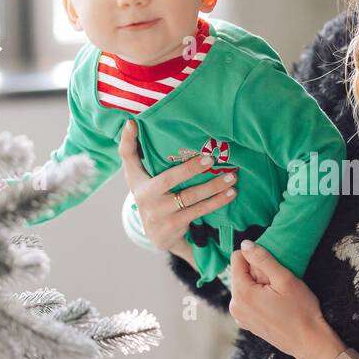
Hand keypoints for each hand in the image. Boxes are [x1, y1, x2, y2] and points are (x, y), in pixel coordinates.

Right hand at [118, 120, 236, 253]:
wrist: (158, 236)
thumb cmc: (153, 196)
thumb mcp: (142, 178)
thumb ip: (136, 153)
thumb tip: (131, 122)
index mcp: (137, 180)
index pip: (127, 156)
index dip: (127, 140)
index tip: (132, 123)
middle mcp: (144, 197)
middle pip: (168, 179)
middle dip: (190, 168)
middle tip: (212, 158)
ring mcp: (158, 213)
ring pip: (189, 197)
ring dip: (212, 186)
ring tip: (231, 177)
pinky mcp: (173, 226)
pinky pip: (198, 211)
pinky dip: (216, 202)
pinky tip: (230, 194)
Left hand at [229, 241, 346, 358]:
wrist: (309, 342)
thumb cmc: (301, 311)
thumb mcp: (285, 279)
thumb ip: (263, 259)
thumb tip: (245, 244)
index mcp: (242, 293)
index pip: (237, 258)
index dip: (256, 257)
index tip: (273, 269)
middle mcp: (235, 305)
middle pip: (241, 272)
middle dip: (258, 272)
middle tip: (278, 285)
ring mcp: (239, 316)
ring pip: (245, 285)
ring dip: (260, 285)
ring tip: (278, 296)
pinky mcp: (246, 322)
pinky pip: (248, 299)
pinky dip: (259, 297)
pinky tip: (275, 305)